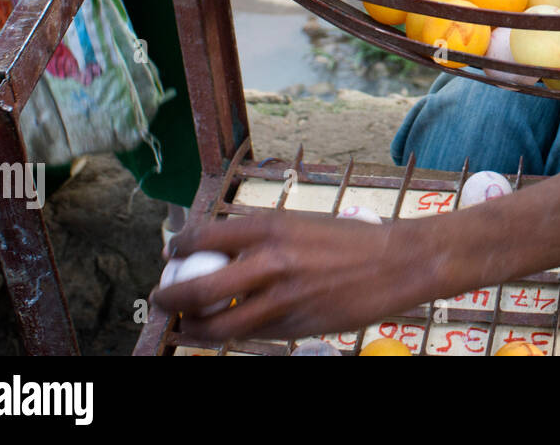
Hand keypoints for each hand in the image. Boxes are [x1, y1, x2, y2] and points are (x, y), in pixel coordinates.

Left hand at [152, 211, 420, 341]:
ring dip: (193, 326)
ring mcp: (282, 298)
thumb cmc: (351, 239)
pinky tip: (231, 327)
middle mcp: (271, 261)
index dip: (179, 249)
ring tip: (187, 323)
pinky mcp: (296, 326)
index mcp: (272, 226)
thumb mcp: (302, 223)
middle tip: (162, 297)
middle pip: (197, 289)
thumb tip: (220, 248)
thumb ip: (262, 237)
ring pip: (218, 324)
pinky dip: (234, 332)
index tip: (172, 255)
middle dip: (170, 297)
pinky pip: (252, 334)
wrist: (397, 262)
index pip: (204, 237)